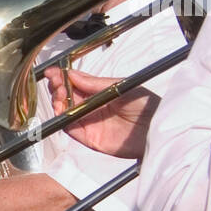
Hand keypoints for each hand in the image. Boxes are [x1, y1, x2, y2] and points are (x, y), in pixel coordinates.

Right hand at [43, 68, 158, 158]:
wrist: (158, 129)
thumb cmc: (147, 106)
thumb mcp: (121, 87)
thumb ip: (96, 84)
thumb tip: (73, 75)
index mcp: (99, 93)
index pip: (75, 84)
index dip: (62, 77)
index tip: (53, 72)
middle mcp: (92, 107)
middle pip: (66, 97)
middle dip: (57, 87)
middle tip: (56, 81)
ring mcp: (90, 122)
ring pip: (65, 112)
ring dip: (57, 101)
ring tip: (59, 93)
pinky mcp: (90, 138)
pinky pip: (70, 128)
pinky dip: (62, 118)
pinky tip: (62, 108)